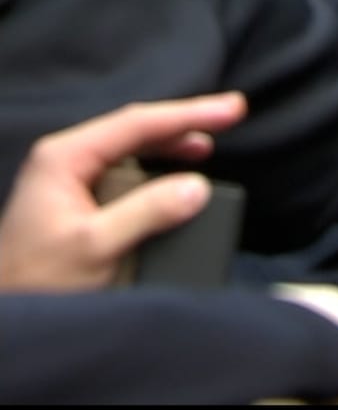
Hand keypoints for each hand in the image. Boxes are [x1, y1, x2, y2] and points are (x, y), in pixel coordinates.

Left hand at [0, 93, 246, 290]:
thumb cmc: (37, 280)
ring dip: (171, 143)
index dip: (189, 114)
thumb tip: (196, 186)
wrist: (6, 312)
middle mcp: (66, 159)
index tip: (231, 110)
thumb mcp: (96, 247)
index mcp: (64, 157)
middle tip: (230, 114)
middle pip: (136, 128)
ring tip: (208, 143)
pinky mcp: (78, 197)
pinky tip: (176, 174)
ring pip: (132, 147)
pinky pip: (125, 170)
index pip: (137, 123)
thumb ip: (147, 213)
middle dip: (184, 121)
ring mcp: (70, 177)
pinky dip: (157, 167)